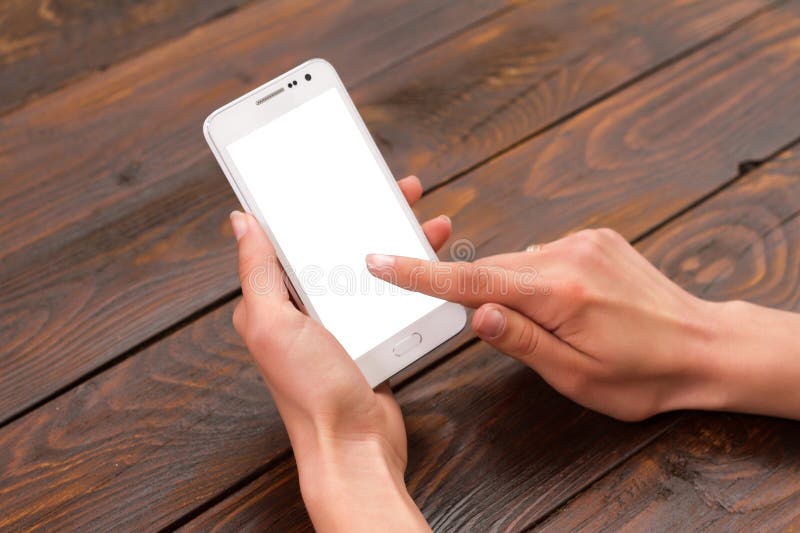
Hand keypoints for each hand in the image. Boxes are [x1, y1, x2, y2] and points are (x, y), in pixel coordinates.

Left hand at [231, 176, 444, 530]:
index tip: (338, 179)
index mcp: (274, 303)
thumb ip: (258, 273)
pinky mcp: (371, 339)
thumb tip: (240, 222)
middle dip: (366, 214)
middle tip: (397, 189)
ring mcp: (341, 325)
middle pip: (336, 247)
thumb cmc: (310, 392)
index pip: (291, 240)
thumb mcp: (274, 325)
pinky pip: (389, 297)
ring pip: (369, 269)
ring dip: (396, 240)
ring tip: (427, 218)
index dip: (314, 207)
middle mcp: (304, 311)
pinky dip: (410, 276)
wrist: (355, 447)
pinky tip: (430, 261)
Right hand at [366, 228, 719, 421]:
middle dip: (480, 295)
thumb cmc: (643, 374)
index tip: (383, 260)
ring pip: (517, 261)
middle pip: (492, 268)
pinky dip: (536, 277)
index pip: (472, 281)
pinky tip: (565, 305)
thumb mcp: (577, 377)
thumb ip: (521, 341)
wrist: (703, 346)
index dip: (421, 273)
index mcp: (560, 295)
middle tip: (504, 331)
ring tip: (554, 327)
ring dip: (514, 290)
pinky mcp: (595, 237)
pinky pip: (542, 253)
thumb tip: (476, 314)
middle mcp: (569, 255)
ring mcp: (584, 241)